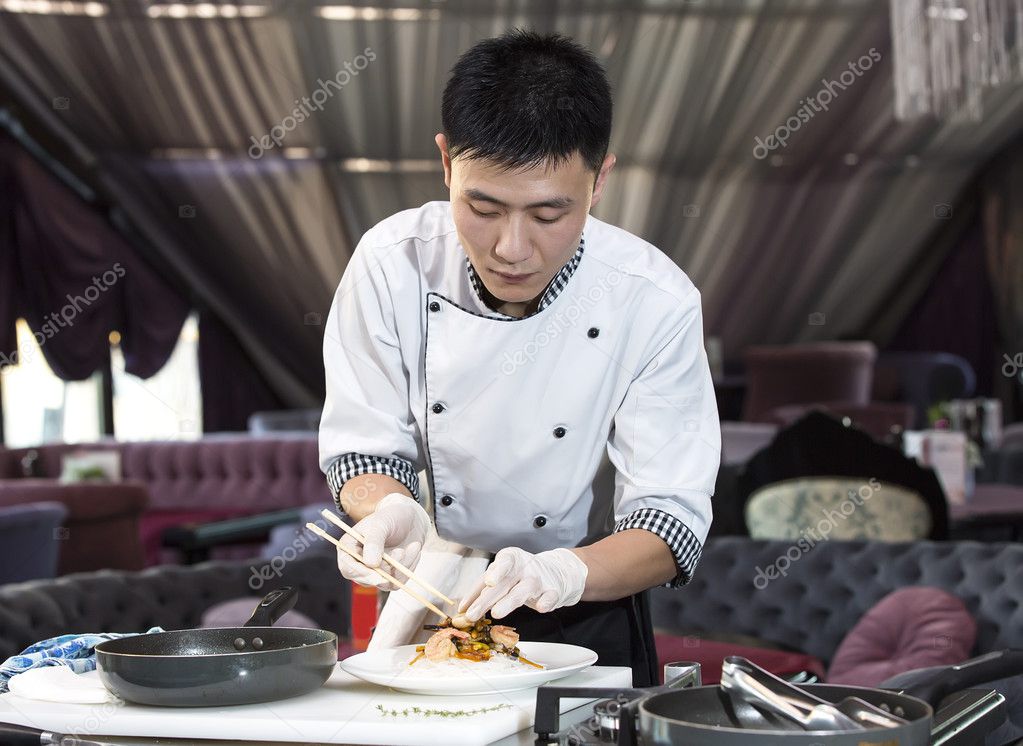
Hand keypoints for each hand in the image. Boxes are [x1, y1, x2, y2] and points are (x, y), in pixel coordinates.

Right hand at [335, 493, 430, 589]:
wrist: (411, 520)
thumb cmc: (391, 517)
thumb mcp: (381, 524)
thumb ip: (374, 542)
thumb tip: (370, 564)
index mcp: (349, 547)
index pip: (347, 567)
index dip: (360, 572)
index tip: (378, 572)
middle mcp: (357, 563)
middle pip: (365, 579)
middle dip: (386, 567)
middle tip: (401, 551)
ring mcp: (373, 572)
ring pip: (385, 582)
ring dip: (402, 564)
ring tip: (412, 545)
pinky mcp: (388, 577)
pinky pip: (398, 582)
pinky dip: (409, 566)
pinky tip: (413, 549)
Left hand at [458, 547, 588, 620]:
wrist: (556, 572)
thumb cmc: (521, 574)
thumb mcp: (502, 575)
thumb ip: (483, 588)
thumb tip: (463, 608)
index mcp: (511, 559)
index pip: (500, 564)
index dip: (494, 572)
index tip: (488, 581)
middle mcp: (525, 567)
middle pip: (504, 582)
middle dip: (487, 599)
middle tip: (472, 614)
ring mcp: (539, 579)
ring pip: (524, 590)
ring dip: (509, 601)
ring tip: (496, 613)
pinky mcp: (552, 592)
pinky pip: (550, 597)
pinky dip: (546, 601)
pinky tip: (541, 607)